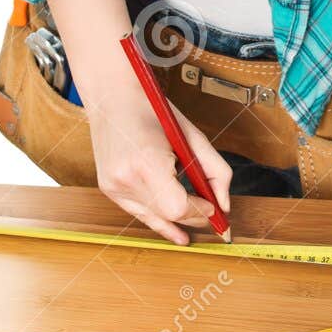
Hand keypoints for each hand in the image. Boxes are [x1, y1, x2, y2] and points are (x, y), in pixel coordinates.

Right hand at [88, 90, 231, 245]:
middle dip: (192, 216)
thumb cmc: (153, 110)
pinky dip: (158, 216)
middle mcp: (125, 178)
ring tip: (191, 233)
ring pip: (153, 218)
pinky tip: (174, 231)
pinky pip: (139, 212)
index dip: (199, 211)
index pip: (178, 207)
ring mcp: (113, 186)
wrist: (112, 97)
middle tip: (211, 215)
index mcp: (147, 161)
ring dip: (175, 220)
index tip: (213, 207)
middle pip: (167, 215)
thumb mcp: (192, 136)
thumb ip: (216, 170)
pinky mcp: (108, 188)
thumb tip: (224, 205)